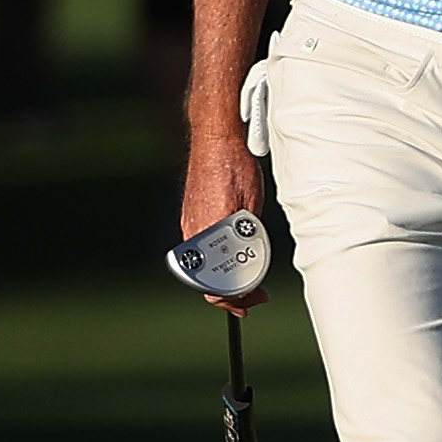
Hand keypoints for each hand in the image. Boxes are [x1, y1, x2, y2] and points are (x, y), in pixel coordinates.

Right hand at [181, 121, 270, 314]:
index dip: (234, 299)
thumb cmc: (236, 168)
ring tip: (246, 285)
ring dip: (224, 278)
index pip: (215, 284)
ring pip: (204, 265)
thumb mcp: (250, 207)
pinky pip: (201, 247)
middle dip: (229, 295)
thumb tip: (249, 261)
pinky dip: (217, 259)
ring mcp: (190, 224)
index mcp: (208, 233)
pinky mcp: (191, 216)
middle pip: (207, 280)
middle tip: (250, 301)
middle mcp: (193, 232)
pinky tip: (232, 259)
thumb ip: (246, 236)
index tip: (252, 302)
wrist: (215, 139)